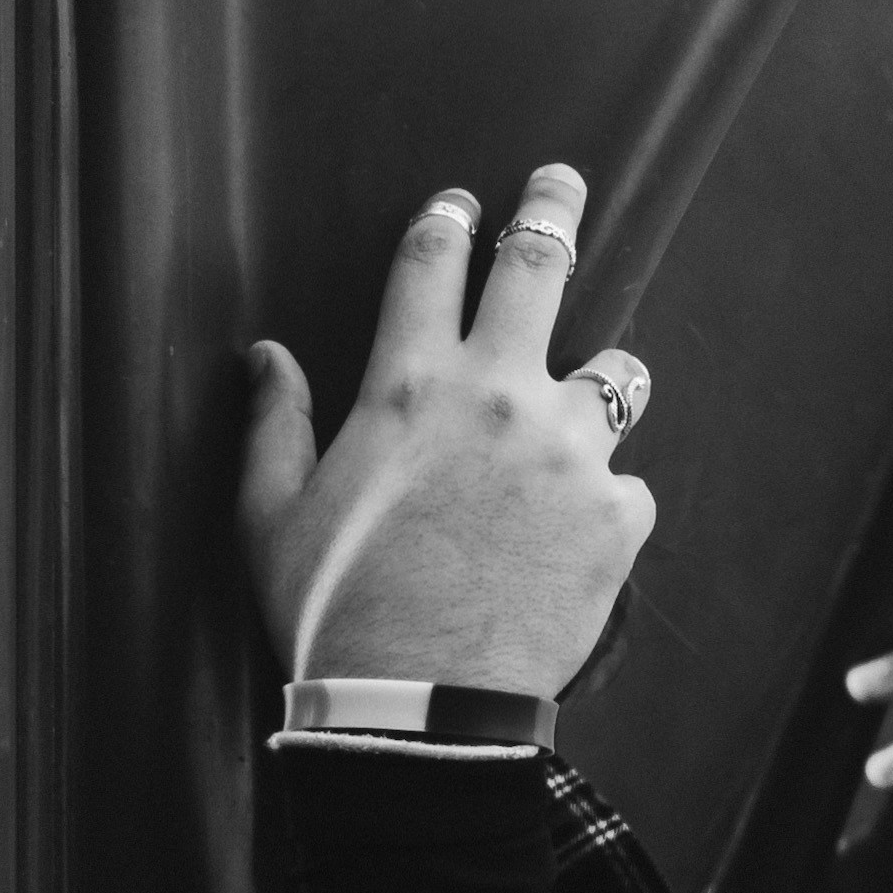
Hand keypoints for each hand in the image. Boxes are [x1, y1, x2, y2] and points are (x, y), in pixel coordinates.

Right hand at [239, 161, 656, 695]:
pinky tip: (572, 540)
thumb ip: (274, 424)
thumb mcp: (271, 517)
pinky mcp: (621, 514)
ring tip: (587, 406)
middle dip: (552, 208)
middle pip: (542, 264)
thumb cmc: (333, 614)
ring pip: (616, 375)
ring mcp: (571, 452)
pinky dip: (604, 503)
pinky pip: (626, 486)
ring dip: (599, 382)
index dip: (445, 221)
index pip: (431, 261)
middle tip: (560, 182)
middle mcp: (500, 396)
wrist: (420, 709)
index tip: (458, 205)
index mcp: (409, 386)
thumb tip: (266, 356)